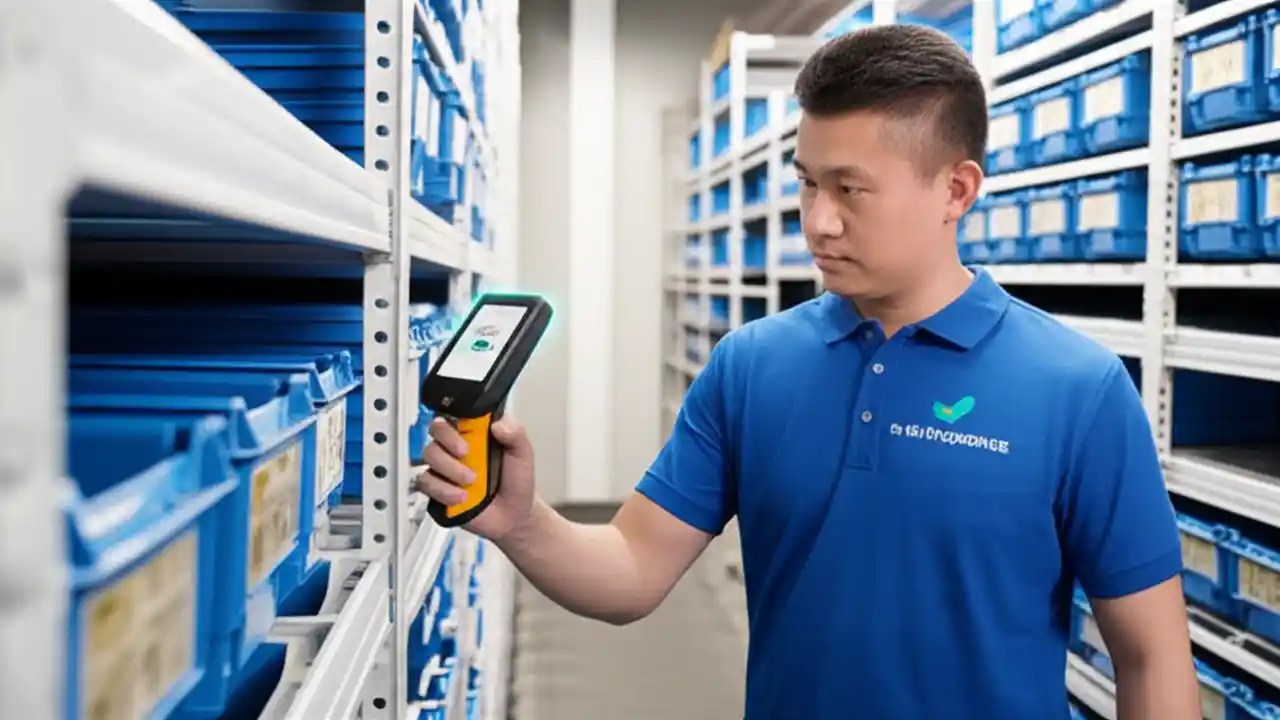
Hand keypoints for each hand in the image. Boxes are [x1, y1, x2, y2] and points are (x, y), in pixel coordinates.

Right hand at [415, 415, 536, 539]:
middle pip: (435, 433)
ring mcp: (444, 468)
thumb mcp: (523, 454)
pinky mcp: (437, 489)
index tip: (466, 439)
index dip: (453, 423)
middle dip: (448, 444)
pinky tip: (460, 498)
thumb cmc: (517, 480)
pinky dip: (443, 490)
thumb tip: (498, 424)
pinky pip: (425, 483)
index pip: (453, 416)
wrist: (513, 515)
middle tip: (465, 455)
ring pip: (428, 457)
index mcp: (474, 433)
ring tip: (470, 483)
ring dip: (449, 470)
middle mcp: (455, 447)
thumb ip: (516, 434)